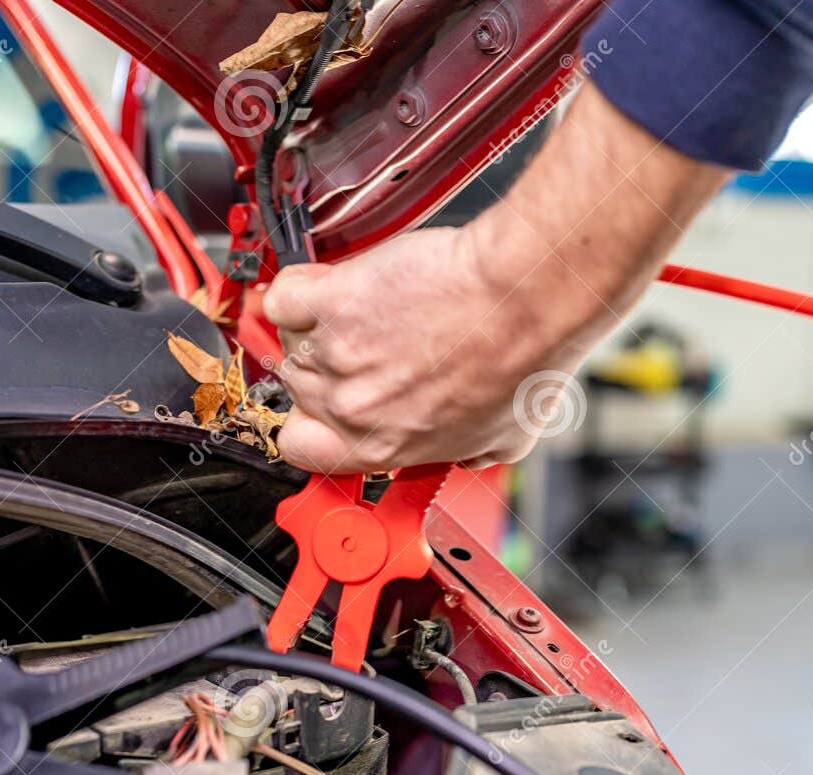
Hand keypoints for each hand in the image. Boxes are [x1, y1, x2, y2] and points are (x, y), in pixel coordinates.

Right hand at [261, 85, 729, 474]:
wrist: (527, 299)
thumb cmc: (524, 360)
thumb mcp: (506, 437)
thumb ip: (471, 452)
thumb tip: (470, 454)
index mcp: (384, 446)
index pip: (304, 453)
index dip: (310, 427)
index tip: (322, 408)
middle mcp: (353, 407)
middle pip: (297, 389)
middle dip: (325, 363)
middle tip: (356, 340)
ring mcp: (339, 355)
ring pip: (291, 341)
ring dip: (316, 321)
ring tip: (359, 306)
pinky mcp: (335, 301)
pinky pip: (285, 297)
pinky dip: (300, 286)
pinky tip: (327, 281)